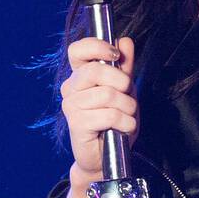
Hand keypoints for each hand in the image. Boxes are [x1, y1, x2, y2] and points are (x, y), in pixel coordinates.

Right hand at [61, 35, 137, 180]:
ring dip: (127, 107)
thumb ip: (124, 67)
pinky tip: (123, 128)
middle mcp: (71, 88)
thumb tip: (125, 41)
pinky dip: (125, 122)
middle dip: (122, 82)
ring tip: (126, 116)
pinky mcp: (77, 124)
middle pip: (96, 70)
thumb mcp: (124, 91)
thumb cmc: (114, 122)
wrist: (107, 157)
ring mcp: (71, 106)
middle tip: (128, 96)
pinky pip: (109, 115)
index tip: (116, 55)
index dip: (97, 46)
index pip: (78, 50)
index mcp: (80, 76)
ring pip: (108, 94)